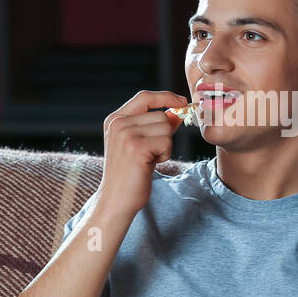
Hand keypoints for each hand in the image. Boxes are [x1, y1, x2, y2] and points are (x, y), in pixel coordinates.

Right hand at [96, 89, 187, 216]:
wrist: (116, 199)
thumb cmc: (130, 173)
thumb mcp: (140, 143)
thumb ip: (155, 125)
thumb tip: (177, 110)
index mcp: (115, 119)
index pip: (145, 96)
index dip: (166, 97)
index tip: (182, 102)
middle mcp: (118, 123)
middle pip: (161, 115)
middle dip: (166, 134)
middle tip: (152, 153)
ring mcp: (125, 134)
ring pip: (166, 127)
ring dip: (165, 146)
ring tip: (149, 159)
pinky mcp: (136, 147)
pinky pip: (166, 142)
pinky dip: (165, 155)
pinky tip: (150, 165)